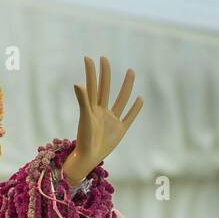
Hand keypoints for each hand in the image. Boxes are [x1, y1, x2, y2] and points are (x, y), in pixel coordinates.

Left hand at [63, 55, 141, 187]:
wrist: (88, 159)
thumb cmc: (84, 139)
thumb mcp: (85, 118)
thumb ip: (83, 100)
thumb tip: (78, 83)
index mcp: (92, 108)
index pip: (92, 86)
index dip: (91, 72)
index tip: (88, 58)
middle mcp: (102, 112)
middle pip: (105, 89)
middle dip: (105, 74)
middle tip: (104, 58)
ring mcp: (111, 120)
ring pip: (121, 99)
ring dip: (126, 86)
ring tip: (131, 71)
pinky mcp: (120, 130)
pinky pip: (129, 117)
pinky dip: (135, 109)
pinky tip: (140, 98)